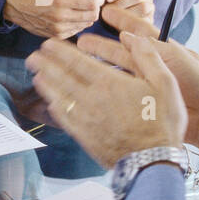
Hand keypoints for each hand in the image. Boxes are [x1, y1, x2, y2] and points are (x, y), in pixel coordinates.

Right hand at [2, 0, 104, 39]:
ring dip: (88, 15)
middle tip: (93, 1)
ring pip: (86, 25)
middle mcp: (61, 17)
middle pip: (92, 16)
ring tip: (81, 7)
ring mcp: (58, 29)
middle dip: (96, 7)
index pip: (92, 4)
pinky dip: (79, 23)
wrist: (16, 5)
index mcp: (61, 1)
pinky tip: (72, 15)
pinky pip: (77, 30)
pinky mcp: (56, 36)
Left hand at [24, 32, 185, 168]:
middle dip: (45, 65)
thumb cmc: (161, 122)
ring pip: (59, 97)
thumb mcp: (165, 83)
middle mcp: (92, 99)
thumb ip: (148, 57)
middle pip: (62, 77)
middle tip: (33, 56)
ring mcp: (85, 119)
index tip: (48, 44)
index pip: (77, 62)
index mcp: (109, 83)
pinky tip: (51, 102)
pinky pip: (64, 118)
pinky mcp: (84, 136)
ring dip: (45, 84)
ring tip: (36, 74)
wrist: (152, 161)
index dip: (60, 52)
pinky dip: (54, 107)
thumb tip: (136, 38)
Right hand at [76, 3, 198, 159]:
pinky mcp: (144, 101)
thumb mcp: (175, 58)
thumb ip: (151, 47)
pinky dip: (108, 87)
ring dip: (101, 66)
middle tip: (82, 40)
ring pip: (119, 71)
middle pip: (123, 52)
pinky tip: (93, 85)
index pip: (140, 29)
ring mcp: (148, 84)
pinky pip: (122, 91)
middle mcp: (154, 65)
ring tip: (80, 63)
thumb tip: (127, 36)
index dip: (123, 19)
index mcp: (165, 49)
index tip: (106, 11)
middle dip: (102, 45)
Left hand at [102, 0, 153, 20]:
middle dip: (121, 3)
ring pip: (142, 7)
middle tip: (109, 10)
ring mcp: (151, 6)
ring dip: (126, 12)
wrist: (124, 21)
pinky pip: (144, 20)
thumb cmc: (116, 4)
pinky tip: (121, 23)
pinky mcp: (151, 18)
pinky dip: (132, 21)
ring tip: (114, 16)